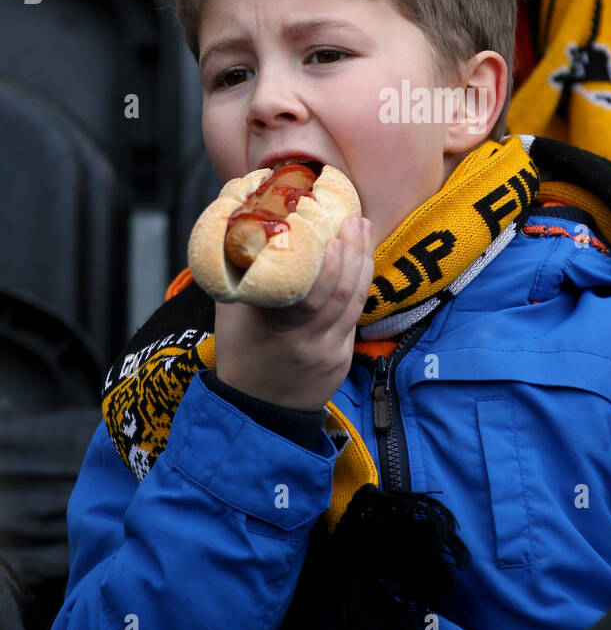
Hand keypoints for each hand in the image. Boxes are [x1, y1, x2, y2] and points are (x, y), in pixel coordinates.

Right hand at [213, 216, 374, 410]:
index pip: (307, 293)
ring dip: (362, 263)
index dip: (327, 263)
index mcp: (272, 326)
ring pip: (353, 302)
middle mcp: (304, 339)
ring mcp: (327, 351)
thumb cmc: (240, 350)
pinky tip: (361, 262)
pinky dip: (360, 285)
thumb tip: (243, 224)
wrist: (257, 409)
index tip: (333, 231)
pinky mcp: (342, 359)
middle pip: (339, 292)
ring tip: (363, 230)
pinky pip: (355, 317)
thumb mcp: (229, 311)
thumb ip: (239, 271)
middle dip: (352, 251)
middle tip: (355, 219)